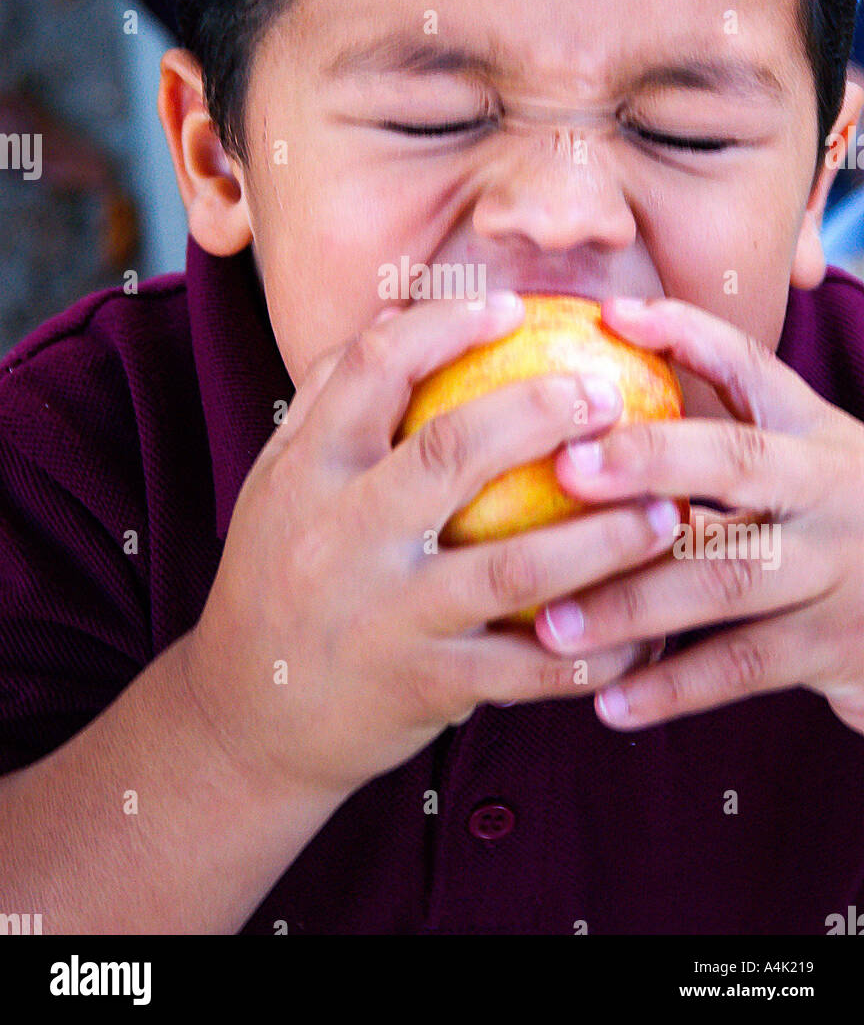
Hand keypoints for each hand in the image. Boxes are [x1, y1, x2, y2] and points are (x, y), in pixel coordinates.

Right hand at [182, 293, 670, 803]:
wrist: (246, 720)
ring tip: (663, 512)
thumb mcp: (277, 483)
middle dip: (543, 411)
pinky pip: (528, 668)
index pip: (372, 368)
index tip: (514, 306)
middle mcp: (341, 537)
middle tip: (611, 396)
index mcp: (305, 472)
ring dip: (602, 538)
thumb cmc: (276, 578)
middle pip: (451, 451)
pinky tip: (645, 628)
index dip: (446, 325)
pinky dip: (595, 648)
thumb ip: (328, 400)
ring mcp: (386, 616)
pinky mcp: (425, 687)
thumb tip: (397, 310)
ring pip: (512, 566)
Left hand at [536, 295, 863, 735]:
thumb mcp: (803, 465)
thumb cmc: (832, 529)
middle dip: (648, 458)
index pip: (750, 365)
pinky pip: (741, 667)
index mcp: (813, 433)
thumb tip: (595, 382)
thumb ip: (724, 437)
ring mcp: (839, 568)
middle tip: (564, 466)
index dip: (684, 333)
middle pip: (735, 460)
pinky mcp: (836, 645)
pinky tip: (607, 701)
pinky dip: (671, 688)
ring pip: (724, 578)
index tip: (611, 315)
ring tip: (550, 622)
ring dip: (631, 601)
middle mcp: (830, 487)